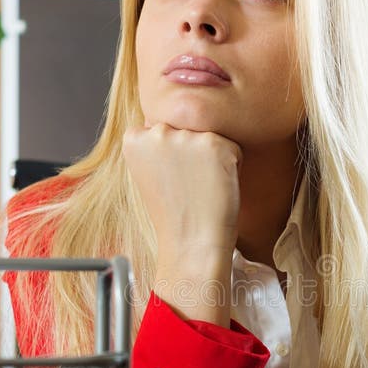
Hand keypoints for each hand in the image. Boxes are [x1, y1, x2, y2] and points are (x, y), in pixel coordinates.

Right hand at [122, 122, 241, 324]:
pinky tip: (217, 187)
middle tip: (188, 186)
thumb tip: (168, 124)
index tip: (170, 180)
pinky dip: (232, 166)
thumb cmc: (173, 214)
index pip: (161, 129)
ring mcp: (187, 136)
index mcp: (134, 139)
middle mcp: (158, 132)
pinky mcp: (216, 144)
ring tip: (201, 188)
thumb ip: (154, 147)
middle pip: (186, 130)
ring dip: (212, 158)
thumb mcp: (148, 174)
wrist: (191, 242)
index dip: (171, 155)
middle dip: (192, 153)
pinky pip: (232, 148)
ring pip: (209, 137)